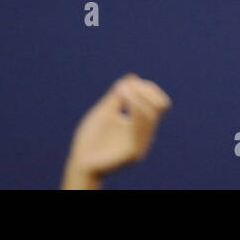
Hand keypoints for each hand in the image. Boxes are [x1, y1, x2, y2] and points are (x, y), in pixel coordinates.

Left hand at [62, 75, 170, 189]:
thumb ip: (117, 96)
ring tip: (120, 92)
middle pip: (159, 106)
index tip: (127, 84)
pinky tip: (121, 101)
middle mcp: (144, 134)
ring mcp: (140, 144)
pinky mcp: (133, 153)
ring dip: (136, 97)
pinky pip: (140, 128)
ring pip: (150, 114)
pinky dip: (134, 108)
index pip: (158, 103)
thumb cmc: (90, 139)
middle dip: (145, 91)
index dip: (148, 89)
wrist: (79, 162)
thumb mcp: (104, 111)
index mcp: (140, 125)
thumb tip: (133, 77)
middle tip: (123, 88)